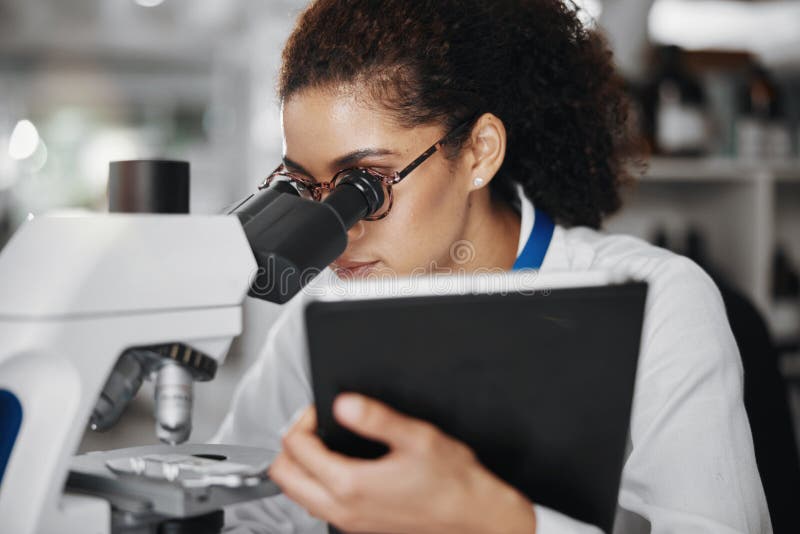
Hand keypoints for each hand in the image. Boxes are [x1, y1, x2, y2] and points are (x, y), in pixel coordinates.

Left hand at [269, 393, 536, 533]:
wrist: (474, 519)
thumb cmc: (453, 484)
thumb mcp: (417, 437)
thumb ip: (377, 418)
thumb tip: (344, 404)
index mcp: (351, 484)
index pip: (297, 447)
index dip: (304, 419)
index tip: (322, 410)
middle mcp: (343, 509)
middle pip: (283, 476)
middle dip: (292, 444)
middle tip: (315, 425)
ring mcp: (349, 523)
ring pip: (298, 495)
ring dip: (302, 466)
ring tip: (326, 443)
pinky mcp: (358, 528)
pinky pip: (319, 506)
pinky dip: (317, 484)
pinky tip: (344, 467)